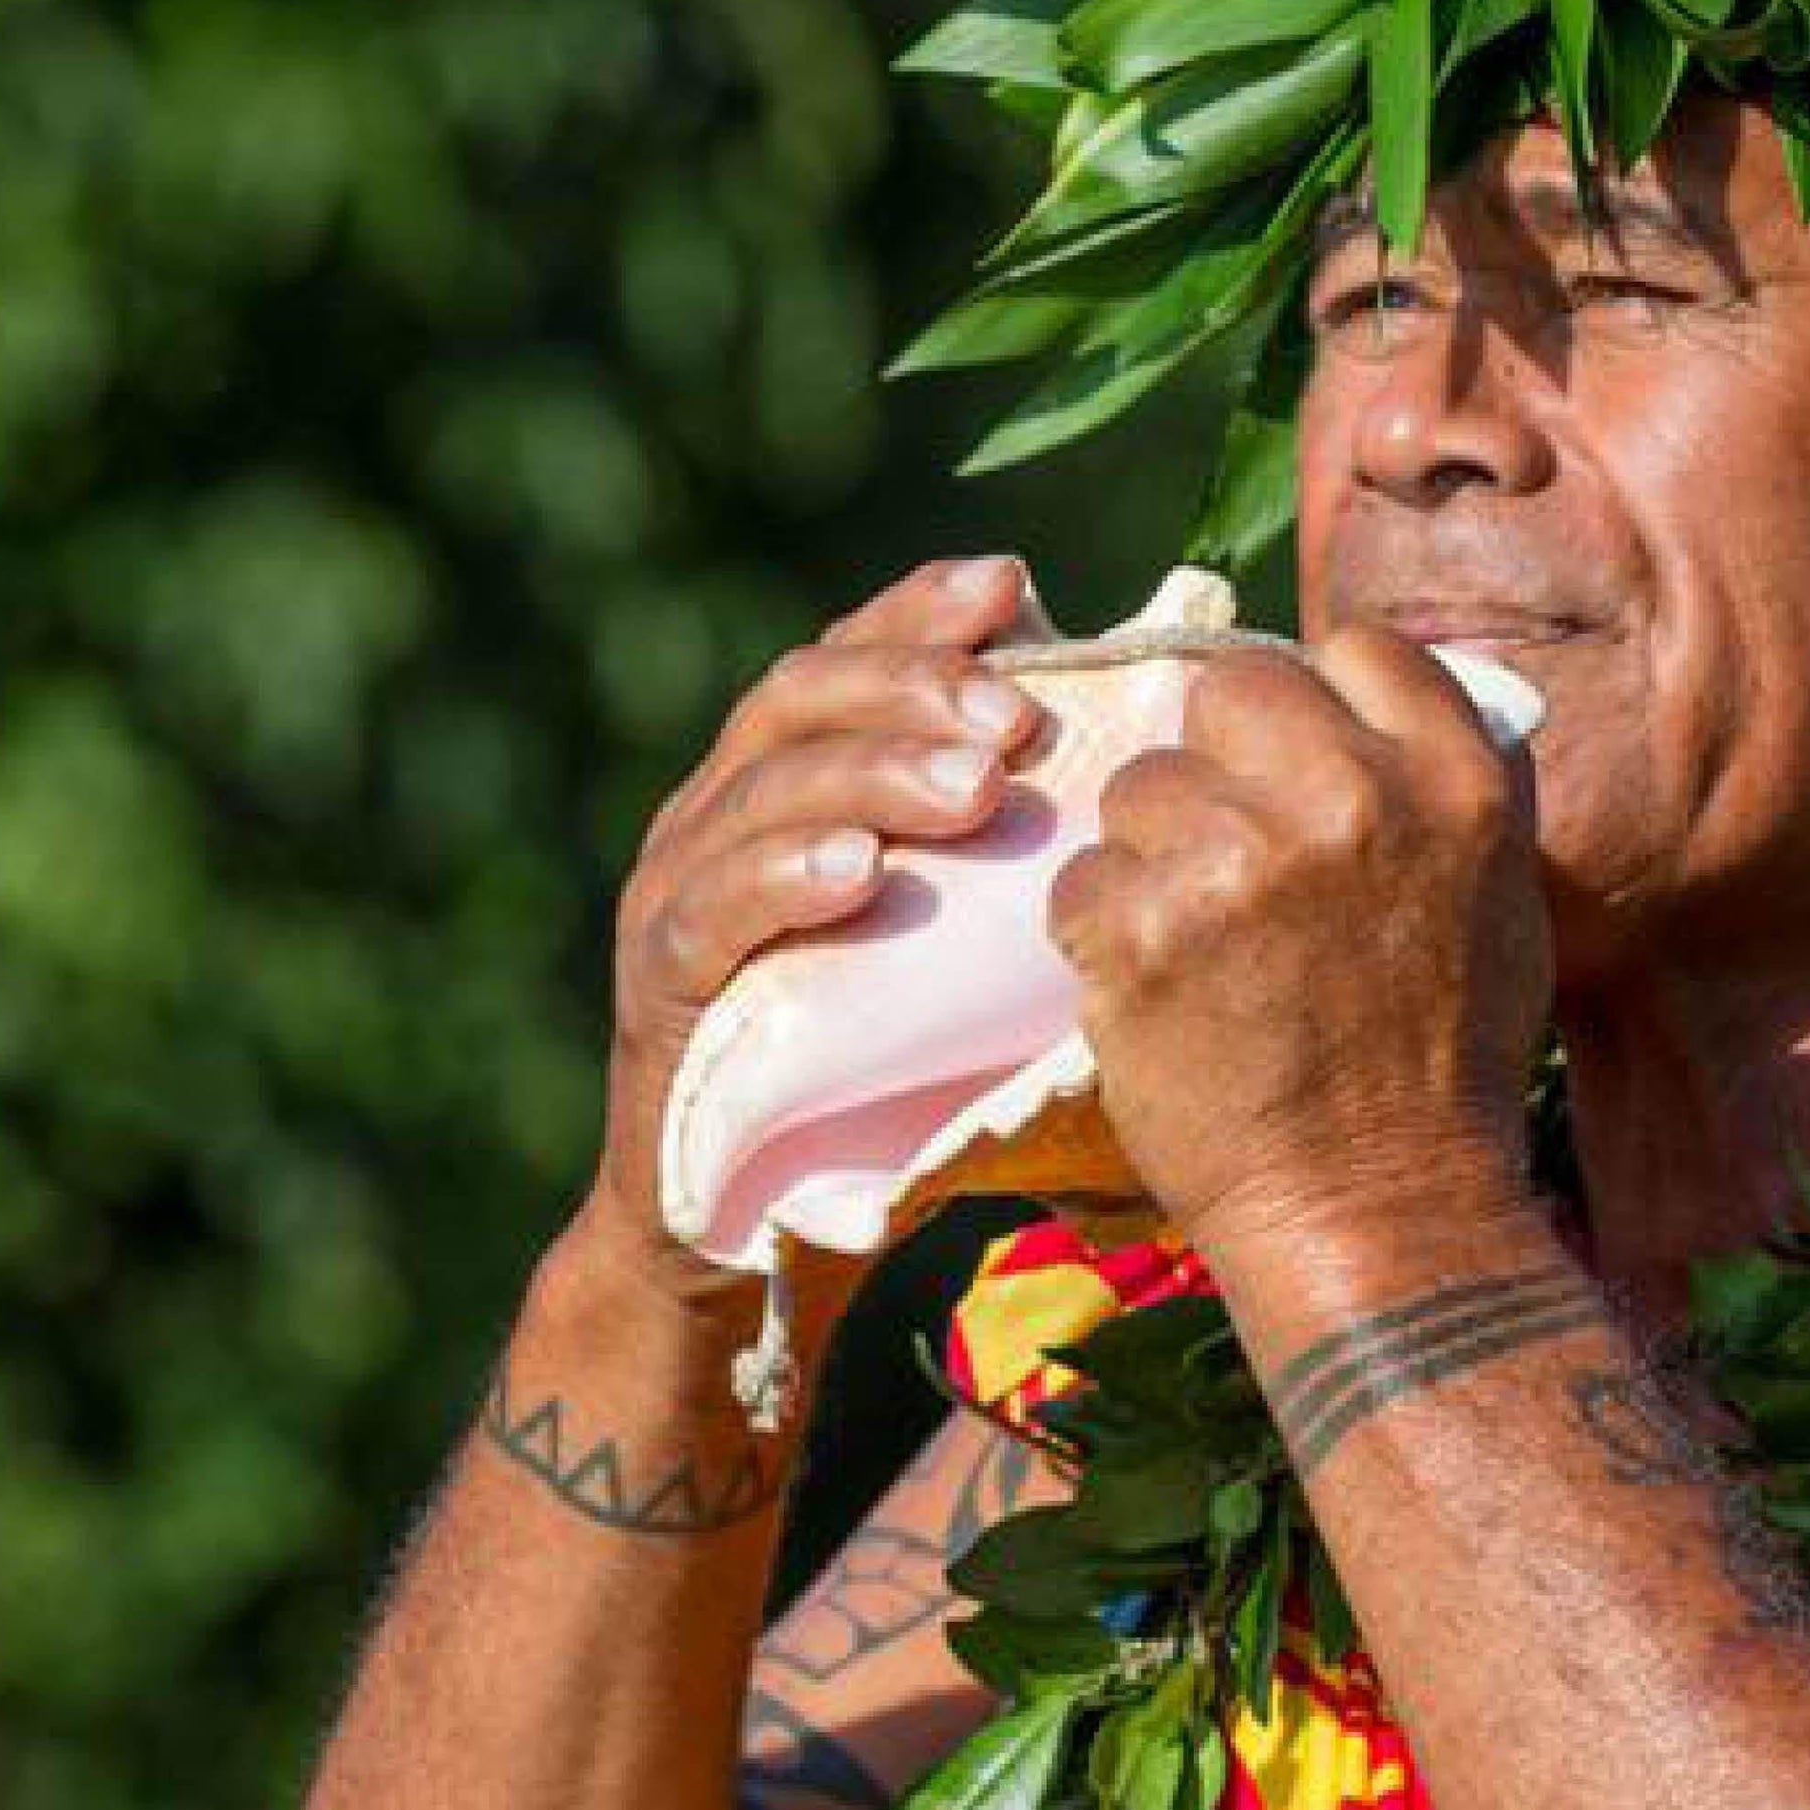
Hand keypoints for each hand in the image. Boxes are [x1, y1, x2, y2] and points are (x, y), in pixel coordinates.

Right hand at [575, 553, 1049, 1307]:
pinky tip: (859, 873)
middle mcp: (718, 815)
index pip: (848, 659)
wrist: (751, 1223)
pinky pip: (712, 914)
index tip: (1010, 585)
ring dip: (872, 776)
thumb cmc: (882, 1072)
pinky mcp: (659, 989)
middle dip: (911, 688)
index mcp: (789, 783)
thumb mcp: (962, 947)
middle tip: (1016, 717)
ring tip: (975, 788)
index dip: (919, 613)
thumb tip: (1150, 767)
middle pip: (801, 701)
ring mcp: (674, 896)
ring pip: (762, 794)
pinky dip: (784, 881)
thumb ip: (1013, 855)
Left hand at [1046, 623, 1553, 1265]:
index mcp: (1454, 783)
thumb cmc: (1443, 1071)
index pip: (1358, 649)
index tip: (1298, 760)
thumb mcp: (1500, 906)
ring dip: (1153, 854)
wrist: (1377, 1211)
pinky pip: (1084, 880)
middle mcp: (1351, 800)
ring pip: (1140, 786)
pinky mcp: (1142, 930)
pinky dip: (1102, 935)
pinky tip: (1155, 993)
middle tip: (1227, 850)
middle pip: (1232, 691)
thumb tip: (1373, 717)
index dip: (1318, 700)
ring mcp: (1240, 861)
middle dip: (1218, 762)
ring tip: (1198, 945)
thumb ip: (1443, 793)